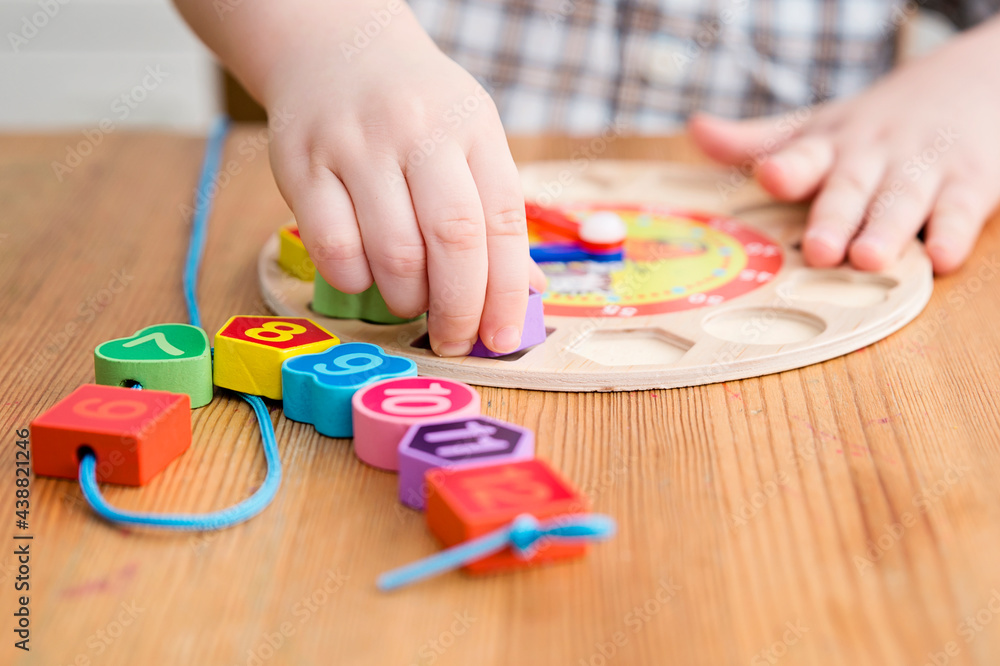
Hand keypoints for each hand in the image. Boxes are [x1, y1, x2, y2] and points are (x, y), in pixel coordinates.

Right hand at [266, 13, 544, 355]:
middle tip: (454, 341)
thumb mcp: (469, 138)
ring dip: (407, 299)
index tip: (504, 338)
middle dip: (459, 309)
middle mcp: (418, 132)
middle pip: (453, 240)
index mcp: (473, 127)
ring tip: (410, 302)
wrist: (334, 47)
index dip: (507, 291)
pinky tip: (364, 276)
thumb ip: (494, 212)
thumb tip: (525, 293)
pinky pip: (333, 248)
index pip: (503, 222)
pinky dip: (355, 281)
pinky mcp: (303, 164)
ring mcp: (357, 146)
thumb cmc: (415, 109)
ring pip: (393, 252)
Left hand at [689, 17, 999, 274]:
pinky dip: (953, 234)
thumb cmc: (871, 128)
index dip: (786, 167)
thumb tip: (696, 129)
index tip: (771, 175)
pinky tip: (941, 257)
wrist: (971, 84)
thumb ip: (755, 142)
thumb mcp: (814, 130)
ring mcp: (921, 171)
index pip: (804, 155)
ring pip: (901, 203)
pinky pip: (961, 212)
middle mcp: (872, 158)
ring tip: (867, 258)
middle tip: (818, 250)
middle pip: (850, 190)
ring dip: (886, 231)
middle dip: (833, 219)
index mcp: (829, 148)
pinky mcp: (969, 186)